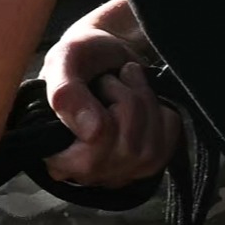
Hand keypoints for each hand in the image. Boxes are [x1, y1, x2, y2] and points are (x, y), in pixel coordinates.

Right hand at [42, 0, 181, 188]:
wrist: (110, 51)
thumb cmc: (82, 56)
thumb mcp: (63, 61)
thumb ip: (66, 94)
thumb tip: (92, 132)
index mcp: (55, 155)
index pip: (90, 157)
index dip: (99, 117)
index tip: (92, 88)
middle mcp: (86, 173)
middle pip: (126, 150)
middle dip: (125, 100)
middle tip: (110, 81)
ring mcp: (120, 171)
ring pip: (150, 148)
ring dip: (143, 101)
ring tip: (126, 84)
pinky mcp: (149, 162)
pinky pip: (169, 140)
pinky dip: (161, 111)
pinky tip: (144, 100)